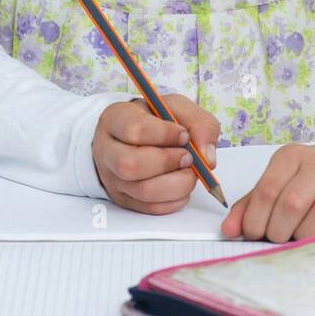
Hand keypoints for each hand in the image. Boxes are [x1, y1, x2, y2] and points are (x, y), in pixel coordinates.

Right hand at [92, 94, 220, 214]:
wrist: (137, 136)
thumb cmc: (156, 120)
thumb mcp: (177, 107)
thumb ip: (199, 123)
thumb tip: (207, 158)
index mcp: (115, 118)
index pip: (134, 130)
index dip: (165, 135)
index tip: (184, 135)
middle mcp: (107, 150)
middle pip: (130, 165)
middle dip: (168, 163)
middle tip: (187, 157)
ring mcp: (113, 178)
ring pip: (142, 190)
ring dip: (175, 183)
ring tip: (188, 171)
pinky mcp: (124, 199)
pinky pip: (150, 208)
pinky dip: (174, 200)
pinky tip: (181, 185)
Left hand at [220, 144, 314, 243]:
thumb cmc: (311, 180)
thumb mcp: (279, 181)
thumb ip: (251, 204)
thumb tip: (229, 231)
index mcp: (292, 157)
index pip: (267, 190)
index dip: (255, 220)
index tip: (253, 234)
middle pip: (293, 203)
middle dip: (278, 231)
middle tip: (277, 240)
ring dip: (306, 235)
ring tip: (299, 240)